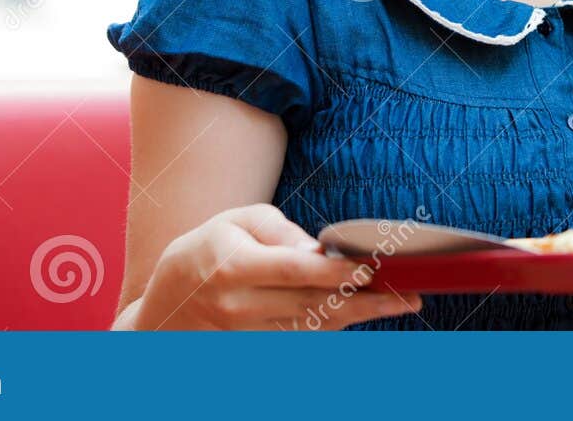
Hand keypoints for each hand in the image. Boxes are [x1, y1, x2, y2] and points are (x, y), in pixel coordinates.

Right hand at [132, 204, 422, 330]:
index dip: (337, 271)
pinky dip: (339, 326)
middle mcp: (241, 307)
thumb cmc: (203, 253)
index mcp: (233, 267)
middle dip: (366, 299)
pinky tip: (367, 313)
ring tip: (402, 302)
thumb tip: (322, 249)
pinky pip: (305, 337)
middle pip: (314, 304)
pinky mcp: (257, 349)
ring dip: (361, 315)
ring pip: (315, 326)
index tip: (373, 267)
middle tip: (409, 292)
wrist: (162, 316)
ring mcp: (248, 335)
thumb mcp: (233, 222)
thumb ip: (279, 231)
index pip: (295, 270)